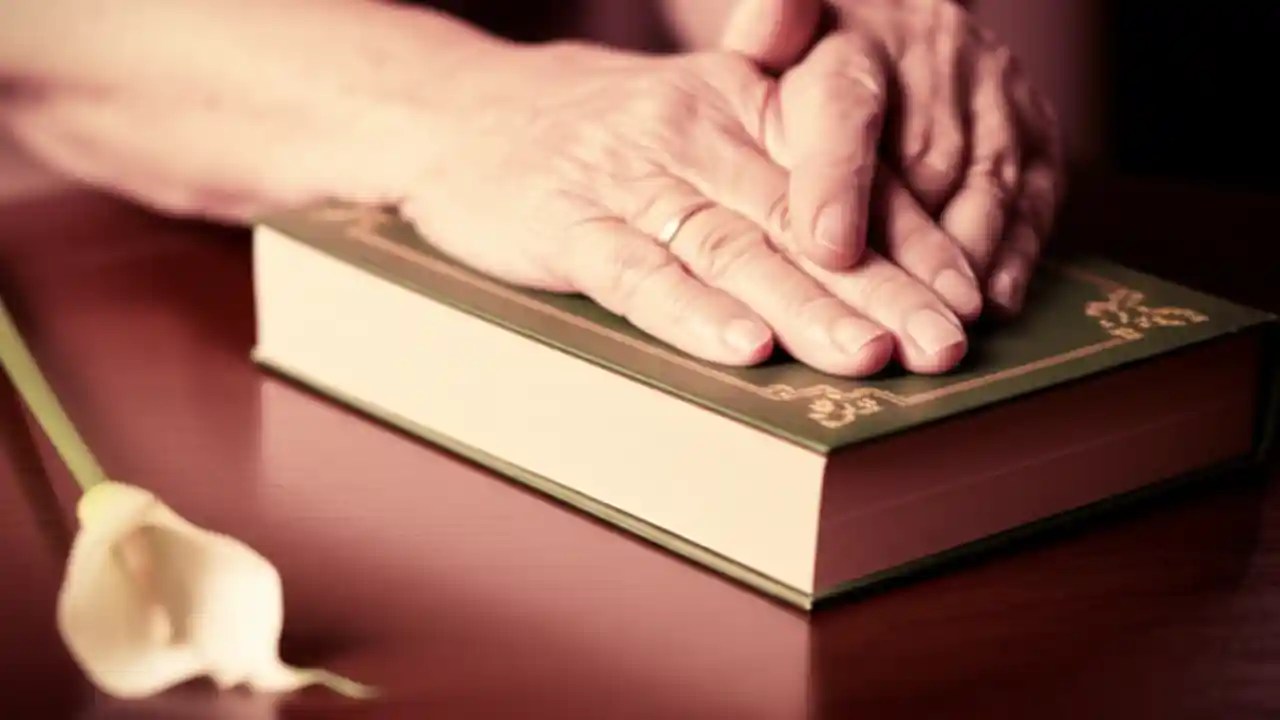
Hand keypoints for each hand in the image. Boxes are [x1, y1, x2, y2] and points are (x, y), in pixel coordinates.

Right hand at [399, 42, 968, 374]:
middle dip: (882, 285)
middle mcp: (692, 135)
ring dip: (805, 307)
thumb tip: (866, 252)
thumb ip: (768, 171)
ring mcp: (626, 179)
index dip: (908, 238)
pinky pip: (635, 273)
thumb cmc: (593, 132)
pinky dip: (690, 313)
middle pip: (800, 220)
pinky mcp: (565, 223)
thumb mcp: (691, 122)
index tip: (968, 295)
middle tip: (945, 345)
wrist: (459, 109)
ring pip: (730, 248)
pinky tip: (744, 348)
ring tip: (871, 354)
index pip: (838, 179)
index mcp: (736, 106)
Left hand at [723, 0, 1064, 313]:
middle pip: (922, 167)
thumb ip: (767, 39)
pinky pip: (1035, 198)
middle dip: (904, 257)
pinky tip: (994, 306)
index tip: (827, 249)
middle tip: (883, 330)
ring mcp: (996, 95)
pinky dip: (1016, 255)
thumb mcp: (779, 43)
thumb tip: (770, 14)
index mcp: (856, 44)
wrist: (903, 22)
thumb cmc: (820, 55)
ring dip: (962, 268)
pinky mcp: (1039, 130)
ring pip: (983, 189)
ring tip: (938, 334)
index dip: (836, 181)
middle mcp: (936, 61)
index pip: (845, 109)